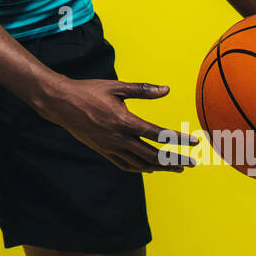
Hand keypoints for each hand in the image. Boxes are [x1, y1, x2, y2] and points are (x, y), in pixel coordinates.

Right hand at [33, 77, 199, 173]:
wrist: (61, 104)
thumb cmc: (89, 91)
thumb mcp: (116, 87)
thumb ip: (142, 90)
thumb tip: (166, 89)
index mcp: (125, 121)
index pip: (158, 134)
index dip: (178, 140)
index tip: (193, 142)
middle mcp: (119, 138)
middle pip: (153, 155)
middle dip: (174, 160)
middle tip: (191, 163)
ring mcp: (111, 147)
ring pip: (140, 164)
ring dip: (160, 167)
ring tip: (175, 168)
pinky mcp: (103, 151)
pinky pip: (125, 165)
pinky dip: (140, 168)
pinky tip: (149, 168)